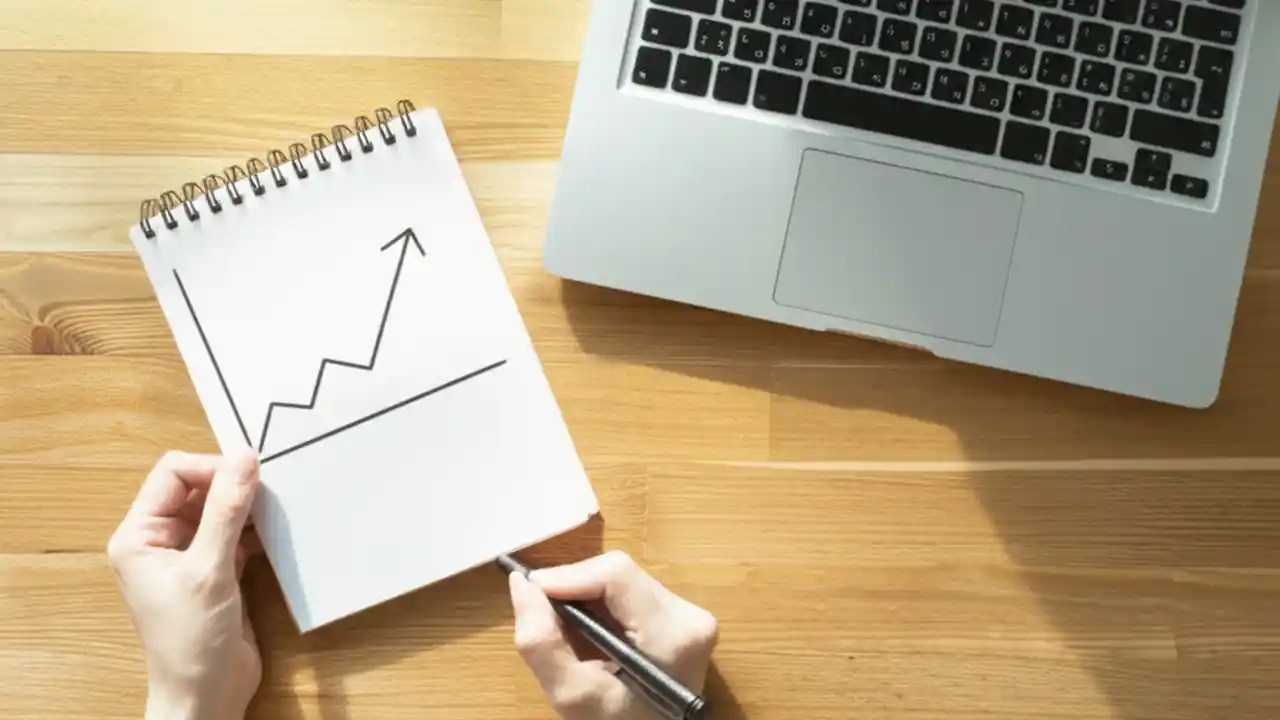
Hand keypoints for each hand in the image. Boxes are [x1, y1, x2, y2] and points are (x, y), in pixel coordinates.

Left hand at [107, 450, 263, 719]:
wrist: (206, 696)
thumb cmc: (192, 640)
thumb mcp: (209, 570)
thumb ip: (227, 511)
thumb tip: (246, 456)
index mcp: (139, 536)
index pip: (173, 474)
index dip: (212, 469)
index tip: (251, 476)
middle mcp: (160, 541)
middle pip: (198, 488)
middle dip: (234, 486)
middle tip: (272, 491)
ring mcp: (189, 556)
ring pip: (222, 510)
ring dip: (250, 508)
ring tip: (279, 510)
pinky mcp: (217, 572)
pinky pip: (237, 534)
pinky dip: (258, 530)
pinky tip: (279, 533)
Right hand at [508, 551, 717, 718]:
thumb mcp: (574, 697)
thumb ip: (543, 643)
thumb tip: (521, 584)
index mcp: (671, 636)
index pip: (616, 574)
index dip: (568, 576)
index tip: (532, 594)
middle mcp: (689, 616)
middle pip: (618, 574)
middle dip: (573, 587)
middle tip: (544, 616)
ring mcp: (690, 615)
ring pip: (623, 580)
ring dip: (586, 595)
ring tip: (565, 627)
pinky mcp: (682, 617)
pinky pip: (631, 593)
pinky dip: (601, 604)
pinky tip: (588, 629)